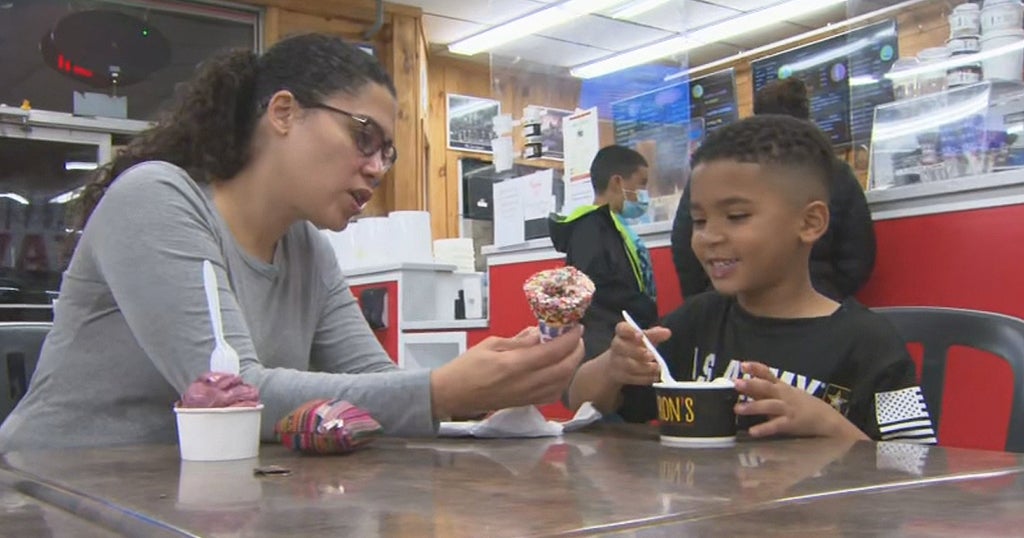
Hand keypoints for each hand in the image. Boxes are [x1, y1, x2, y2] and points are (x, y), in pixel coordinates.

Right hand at [430, 325, 583, 418]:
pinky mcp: (525, 403)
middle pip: (563, 369)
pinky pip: (552, 395)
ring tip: (571, 352)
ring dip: (572, 367)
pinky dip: (562, 382)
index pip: (553, 352)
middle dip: (576, 352)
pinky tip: (560, 372)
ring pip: (561, 383)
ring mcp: (527, 396)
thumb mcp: (492, 344)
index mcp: (515, 365)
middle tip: (577, 338)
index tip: (576, 328)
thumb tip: (540, 333)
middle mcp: (525, 383)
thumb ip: (519, 341)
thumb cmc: (467, 367)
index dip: (569, 339)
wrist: (453, 394)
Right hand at [605, 321, 670, 385]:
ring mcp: (617, 362)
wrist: (618, 365)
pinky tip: (655, 376)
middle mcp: (616, 347)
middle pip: (621, 347)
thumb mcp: (643, 339)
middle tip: (651, 355)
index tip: (640, 335)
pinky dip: (646, 378)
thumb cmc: (633, 347)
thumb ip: (654, 334)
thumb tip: (667, 332)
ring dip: (644, 367)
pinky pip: (633, 378)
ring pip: (628, 365)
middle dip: (637, 351)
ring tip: (657, 367)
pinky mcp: (621, 376)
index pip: (621, 328)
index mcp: (622, 334)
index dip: (629, 331)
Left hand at [734, 362, 867, 440]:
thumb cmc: (801, 405)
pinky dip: (764, 428)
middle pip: (766, 387)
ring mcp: (788, 409)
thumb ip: (764, 391)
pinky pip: (776, 425)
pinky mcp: (791, 424)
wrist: (826, 419)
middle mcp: (784, 395)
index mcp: (781, 387)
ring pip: (769, 406)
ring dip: (753, 407)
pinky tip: (753, 431)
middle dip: (751, 384)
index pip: (767, 374)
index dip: (756, 368)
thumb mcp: (784, 394)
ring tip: (737, 408)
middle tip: (736, 383)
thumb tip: (743, 386)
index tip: (743, 365)